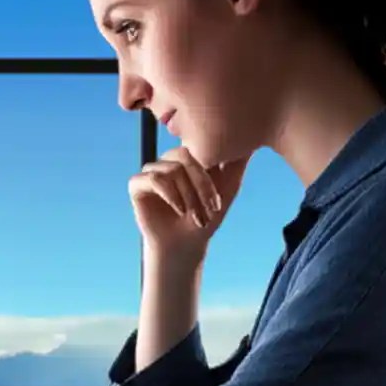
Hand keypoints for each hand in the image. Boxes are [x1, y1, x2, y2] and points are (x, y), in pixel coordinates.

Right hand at [129, 147, 250, 260]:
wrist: (186, 245)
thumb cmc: (206, 218)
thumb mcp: (228, 187)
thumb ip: (236, 162)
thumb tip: (249, 140)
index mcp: (187, 158)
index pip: (198, 148)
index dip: (209, 176)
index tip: (217, 204)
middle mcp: (167, 161)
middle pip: (184, 156)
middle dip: (200, 185)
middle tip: (210, 209)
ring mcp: (151, 171)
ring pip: (172, 170)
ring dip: (189, 196)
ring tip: (196, 216)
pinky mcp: (136, 184)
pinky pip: (155, 179)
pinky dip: (171, 196)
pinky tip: (179, 211)